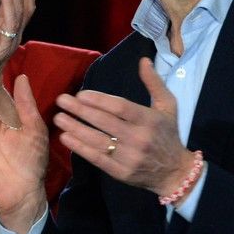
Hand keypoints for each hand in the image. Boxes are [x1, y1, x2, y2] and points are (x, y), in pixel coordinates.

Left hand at [54, 58, 197, 197]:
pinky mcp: (121, 172)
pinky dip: (80, 148)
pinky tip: (66, 138)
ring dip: (75, 129)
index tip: (81, 94)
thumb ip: (154, 83)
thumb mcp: (168, 106)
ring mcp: (129, 157)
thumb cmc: (168, 134)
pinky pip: (97, 159)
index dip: (99, 101)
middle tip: (62, 101)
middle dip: (81, 111)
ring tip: (59, 118)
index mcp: (149, 120)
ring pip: (97, 141)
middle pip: (105, 123)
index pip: (120, 108)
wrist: (175, 172)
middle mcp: (138, 138)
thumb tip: (143, 60)